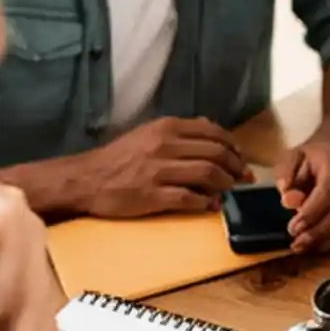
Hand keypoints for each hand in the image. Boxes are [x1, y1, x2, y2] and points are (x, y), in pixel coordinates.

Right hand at [79, 117, 248, 217]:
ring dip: (226, 184)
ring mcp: (159, 171)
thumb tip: (210, 125)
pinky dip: (206, 203)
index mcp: (166, 128)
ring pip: (207, 174)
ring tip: (230, 190)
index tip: (241, 157)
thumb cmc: (120, 158)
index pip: (213, 132)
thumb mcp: (149, 133)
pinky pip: (189, 198)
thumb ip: (180, 131)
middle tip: (243, 177)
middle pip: (216, 154)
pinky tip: (211, 205)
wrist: (86, 179)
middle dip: (236, 167)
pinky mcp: (152, 196)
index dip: (233, 146)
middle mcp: (165, 146)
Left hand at [273, 137, 329, 252]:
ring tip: (301, 248)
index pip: (327, 194)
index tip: (293, 228)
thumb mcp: (293, 155)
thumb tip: (286, 197)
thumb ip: (286, 172)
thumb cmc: (313, 157)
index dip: (311, 213)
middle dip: (316, 233)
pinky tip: (316, 248)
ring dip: (325, 242)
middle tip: (295, 243)